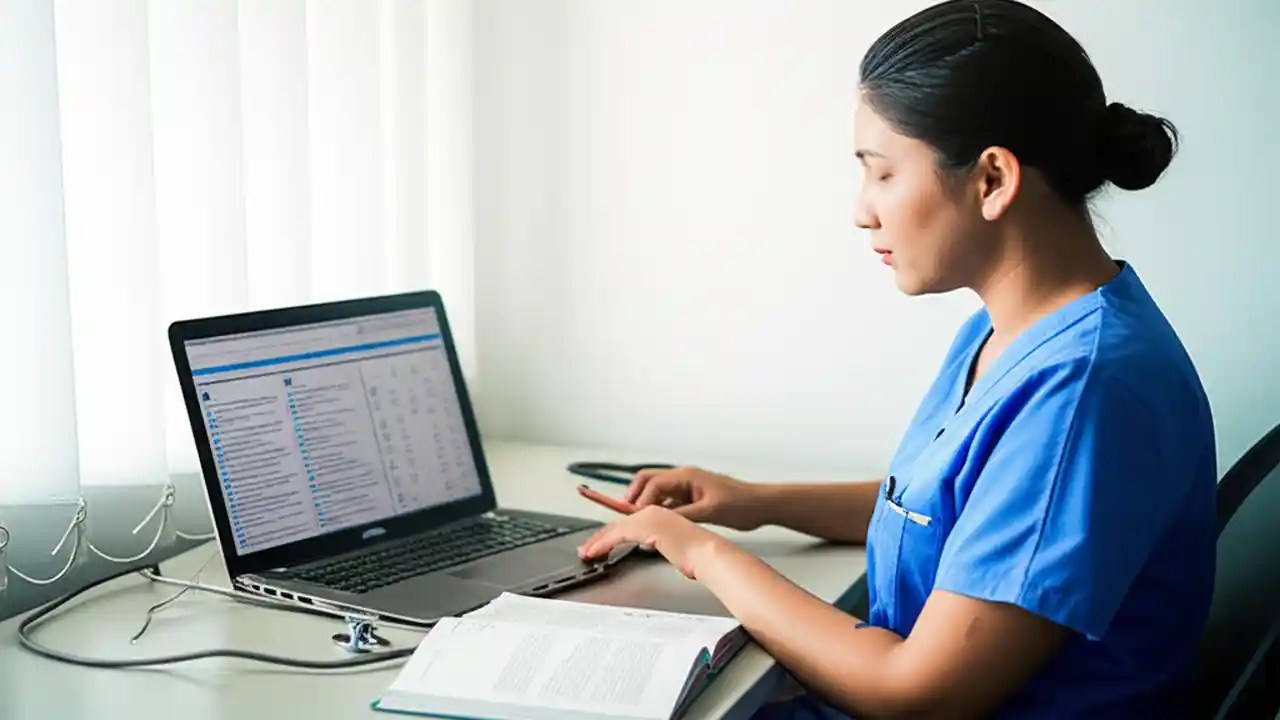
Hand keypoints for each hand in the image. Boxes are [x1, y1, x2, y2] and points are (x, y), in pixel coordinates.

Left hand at [577, 506, 724, 578]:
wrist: (706, 553)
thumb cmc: (697, 555)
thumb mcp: (673, 548)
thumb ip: (659, 545)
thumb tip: (649, 550)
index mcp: (659, 515)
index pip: (629, 524)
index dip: (611, 534)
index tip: (600, 544)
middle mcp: (652, 512)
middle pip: (618, 524)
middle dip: (599, 538)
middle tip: (586, 549)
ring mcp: (648, 517)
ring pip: (614, 529)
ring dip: (597, 542)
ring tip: (586, 553)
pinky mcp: (644, 526)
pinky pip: (617, 535)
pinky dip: (603, 544)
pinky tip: (595, 552)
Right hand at [625, 466, 762, 529]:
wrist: (761, 505)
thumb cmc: (740, 505)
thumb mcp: (710, 512)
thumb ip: (682, 515)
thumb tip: (658, 521)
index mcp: (686, 476)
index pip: (653, 483)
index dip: (640, 500)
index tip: (635, 517)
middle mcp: (683, 478)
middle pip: (649, 481)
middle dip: (635, 496)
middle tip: (627, 515)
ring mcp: (687, 487)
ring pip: (658, 492)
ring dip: (647, 505)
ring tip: (640, 522)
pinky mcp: (692, 497)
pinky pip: (669, 502)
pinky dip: (660, 511)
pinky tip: (659, 525)